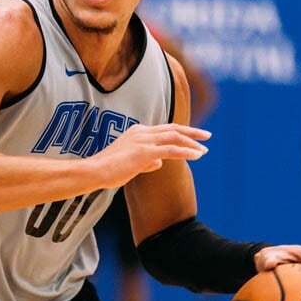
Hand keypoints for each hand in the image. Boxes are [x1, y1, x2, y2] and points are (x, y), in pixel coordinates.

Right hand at [94, 122, 210, 188]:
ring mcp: (144, 140)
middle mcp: (141, 132)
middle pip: (173, 128)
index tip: (192, 138)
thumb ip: (146, 161)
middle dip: (192, 132)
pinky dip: (187, 151)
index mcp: (137, 132)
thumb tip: (159, 163)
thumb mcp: (129, 164)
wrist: (93, 172)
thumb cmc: (107, 170)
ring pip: (175, 137)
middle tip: (207, 136)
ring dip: (192, 142)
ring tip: (205, 148)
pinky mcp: (145, 152)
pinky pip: (172, 149)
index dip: (180, 133)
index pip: (163, 130)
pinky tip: (198, 155)